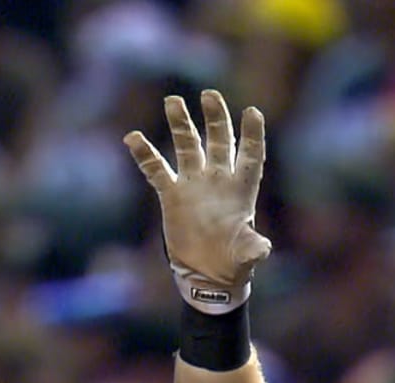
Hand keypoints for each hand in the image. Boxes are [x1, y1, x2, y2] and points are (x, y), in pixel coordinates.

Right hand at [124, 89, 270, 313]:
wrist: (209, 275)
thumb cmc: (234, 264)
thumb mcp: (246, 256)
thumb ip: (253, 248)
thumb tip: (262, 249)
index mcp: (242, 190)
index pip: (250, 155)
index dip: (252, 134)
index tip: (253, 111)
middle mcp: (218, 181)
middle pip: (219, 141)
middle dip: (215, 118)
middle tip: (210, 95)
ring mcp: (194, 185)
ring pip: (187, 147)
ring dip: (181, 125)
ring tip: (173, 101)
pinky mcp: (172, 195)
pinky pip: (156, 170)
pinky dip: (145, 155)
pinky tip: (133, 138)